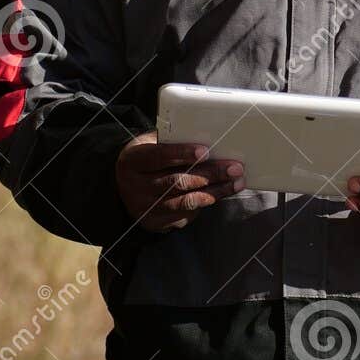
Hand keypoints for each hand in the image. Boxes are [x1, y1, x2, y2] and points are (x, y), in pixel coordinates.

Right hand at [115, 133, 243, 231]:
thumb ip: (170, 141)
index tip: (205, 150)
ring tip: (236, 182)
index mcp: (132, 161)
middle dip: (210, 174)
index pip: (157, 157)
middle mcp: (135, 187)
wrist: (124, 186)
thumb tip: (208, 136)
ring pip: (185, 201)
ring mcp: (144, 208)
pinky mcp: (155, 223)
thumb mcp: (150, 144)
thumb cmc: (147, 158)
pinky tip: (221, 193)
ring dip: (215, 192)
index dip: (181, 154)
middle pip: (176, 182)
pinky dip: (206, 203)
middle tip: (234, 168)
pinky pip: (185, 215)